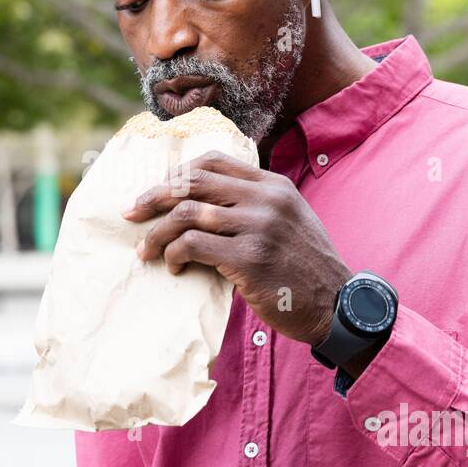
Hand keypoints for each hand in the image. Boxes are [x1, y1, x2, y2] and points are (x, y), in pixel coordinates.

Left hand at [123, 150, 351, 346]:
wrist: (336, 305)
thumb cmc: (304, 268)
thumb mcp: (288, 220)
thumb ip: (253, 205)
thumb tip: (197, 205)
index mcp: (272, 185)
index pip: (213, 161)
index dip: (176, 174)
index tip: (155, 191)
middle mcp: (265, 199)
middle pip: (193, 182)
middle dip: (154, 196)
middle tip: (131, 213)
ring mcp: (259, 227)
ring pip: (187, 214)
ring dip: (157, 233)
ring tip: (146, 251)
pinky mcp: (250, 258)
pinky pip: (193, 246)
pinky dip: (173, 254)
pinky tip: (173, 266)